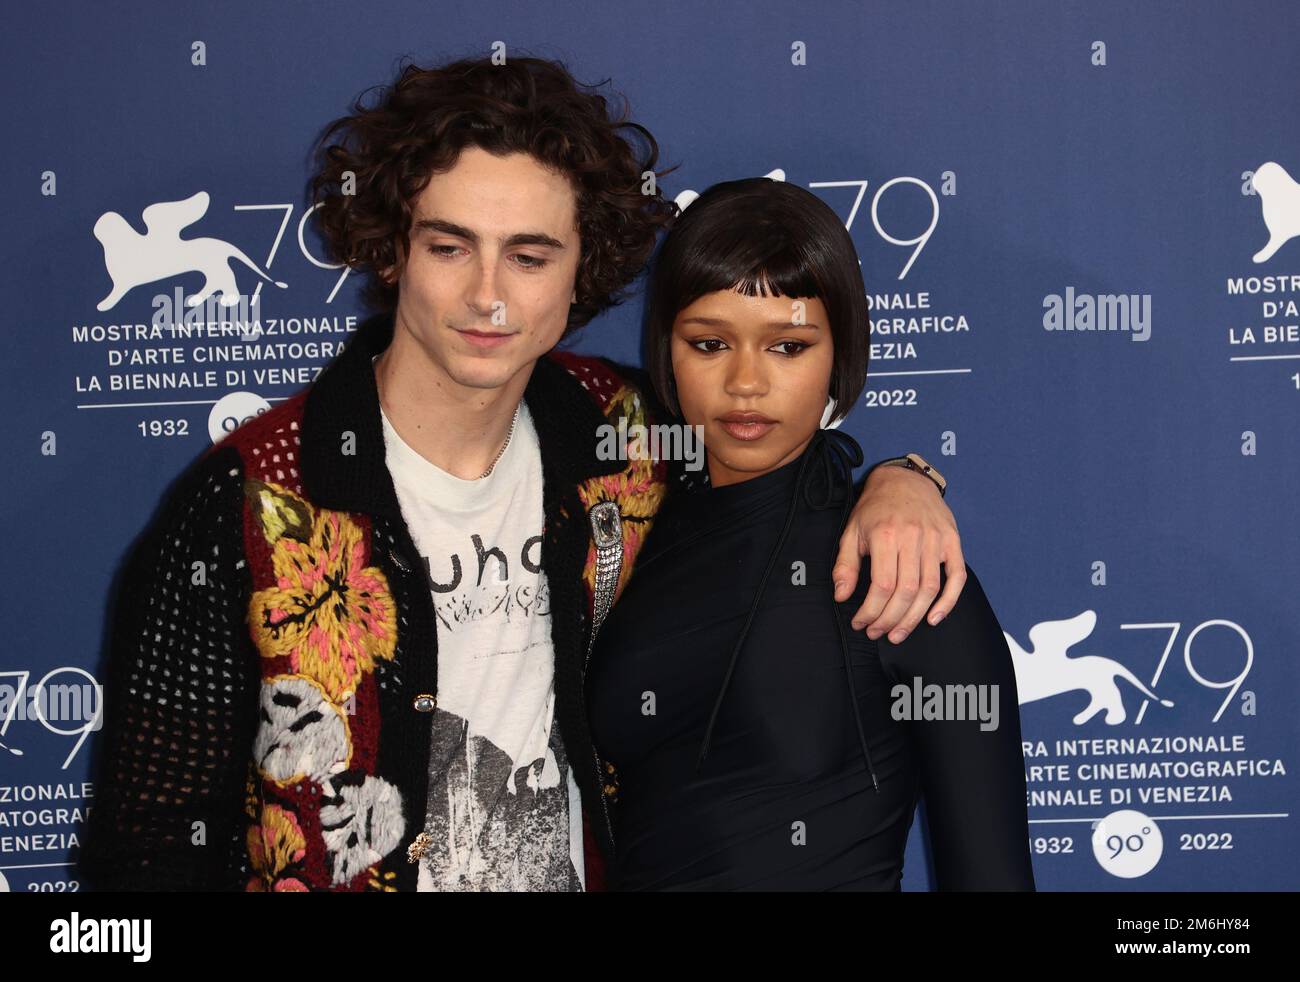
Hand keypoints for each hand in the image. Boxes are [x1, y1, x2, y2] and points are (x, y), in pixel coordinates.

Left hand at [832, 463, 965, 642]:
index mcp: (886, 535)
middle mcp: (914, 537)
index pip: (882, 586)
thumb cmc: (876, 507)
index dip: (871, 611)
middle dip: (890, 620)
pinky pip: (957, 576)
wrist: (905, 479)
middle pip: (906, 592)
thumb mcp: (852, 531)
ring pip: (930, 589)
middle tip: (878, 633)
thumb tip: (841, 595)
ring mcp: (936, 539)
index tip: (861, 623)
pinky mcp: (952, 541)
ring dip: (914, 618)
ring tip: (898, 633)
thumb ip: (845, 565)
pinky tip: (933, 618)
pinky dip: (948, 601)